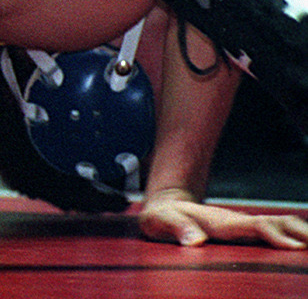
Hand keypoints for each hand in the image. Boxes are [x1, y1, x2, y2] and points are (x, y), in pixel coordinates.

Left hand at [140, 189, 307, 248]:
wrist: (162, 206)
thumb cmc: (160, 217)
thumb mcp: (160, 221)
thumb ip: (176, 229)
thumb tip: (195, 242)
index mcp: (221, 222)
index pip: (255, 226)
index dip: (275, 235)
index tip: (295, 247)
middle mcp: (236, 222)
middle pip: (276, 224)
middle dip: (299, 233)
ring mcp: (241, 226)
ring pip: (278, 226)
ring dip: (300, 233)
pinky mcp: (242, 231)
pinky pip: (272, 231)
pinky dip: (291, 235)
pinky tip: (301, 244)